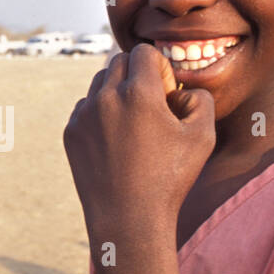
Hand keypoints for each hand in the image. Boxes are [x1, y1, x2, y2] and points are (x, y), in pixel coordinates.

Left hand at [63, 44, 215, 237]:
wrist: (128, 220)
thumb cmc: (170, 179)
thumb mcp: (202, 136)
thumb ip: (200, 98)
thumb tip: (180, 90)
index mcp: (139, 93)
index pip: (144, 52)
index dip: (159, 68)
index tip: (166, 95)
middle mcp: (106, 98)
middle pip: (119, 62)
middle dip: (137, 75)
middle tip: (151, 107)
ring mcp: (83, 115)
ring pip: (100, 83)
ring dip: (117, 91)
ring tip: (134, 123)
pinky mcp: (71, 133)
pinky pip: (86, 107)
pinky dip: (100, 113)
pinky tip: (116, 140)